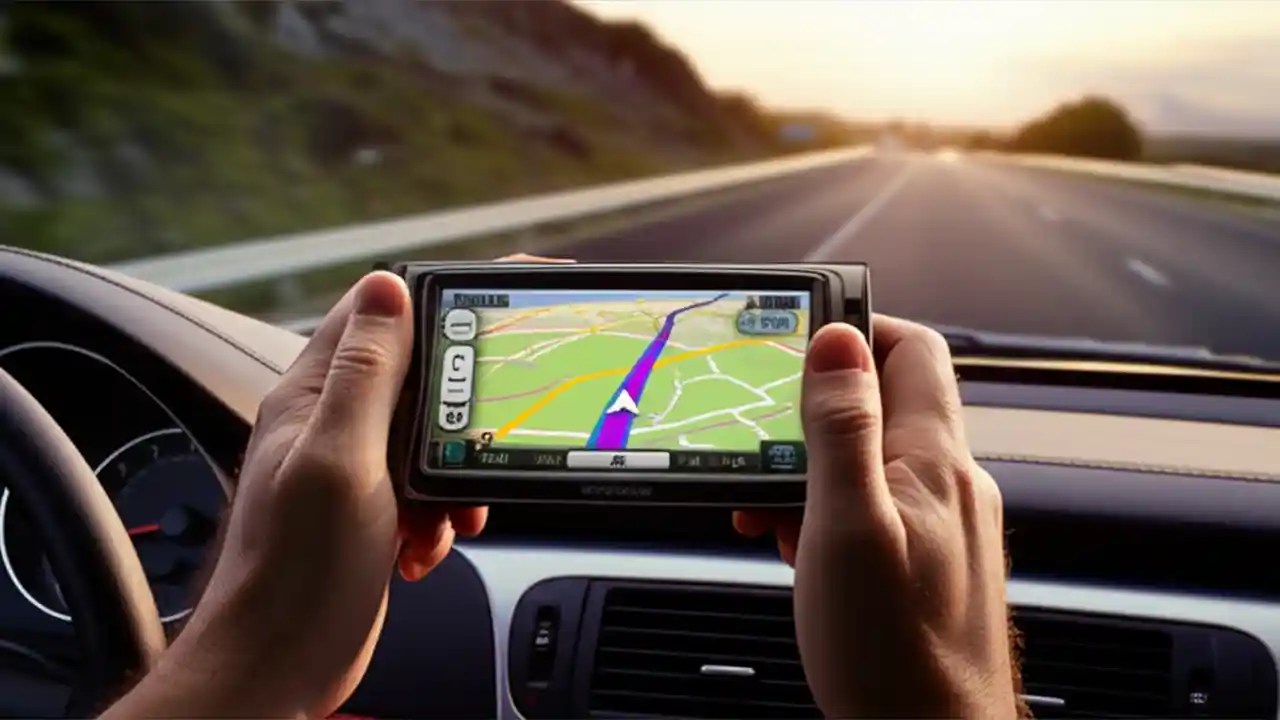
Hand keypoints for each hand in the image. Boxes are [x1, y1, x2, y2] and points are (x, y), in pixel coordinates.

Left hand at [107, 254, 568, 717]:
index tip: (497, 292)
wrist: (279, 670)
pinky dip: (442, 517)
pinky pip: (427, 492)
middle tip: (484, 438)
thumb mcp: (341, 460)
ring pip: (431, 441)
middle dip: (460, 413)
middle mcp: (329, 424)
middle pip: (417, 379)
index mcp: (313, 396)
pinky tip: (424, 545)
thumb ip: (366, 375)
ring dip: (454, 477)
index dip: (436, 294)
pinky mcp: (371, 512)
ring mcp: (350, 470)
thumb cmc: (294, 576)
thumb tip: (386, 286)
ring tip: (446, 513)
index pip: (376, 312)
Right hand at [735, 317, 1017, 717]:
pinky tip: (801, 550)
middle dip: (813, 418)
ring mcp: (944, 526)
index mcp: (935, 461)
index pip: (912, 349)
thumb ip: (842, 429)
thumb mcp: (845, 527)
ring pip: (872, 463)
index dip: (854, 332)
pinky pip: (877, 511)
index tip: (795, 348)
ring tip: (771, 515)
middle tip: (763, 451)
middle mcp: (950, 484)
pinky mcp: (931, 564)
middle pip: (882, 405)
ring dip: (812, 475)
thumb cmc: (892, 654)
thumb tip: (837, 341)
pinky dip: (830, 516)